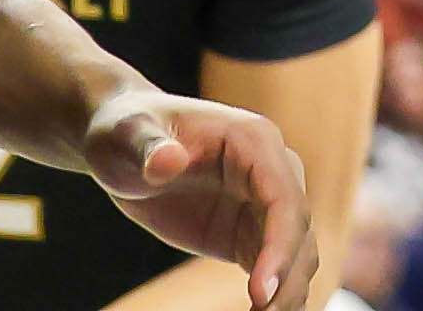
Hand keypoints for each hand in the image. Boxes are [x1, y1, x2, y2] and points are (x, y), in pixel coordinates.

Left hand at [92, 87, 316, 309]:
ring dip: (287, 292)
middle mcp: (271, 171)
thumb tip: (166, 162)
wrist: (124, 143)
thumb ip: (147, 147)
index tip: (260, 292)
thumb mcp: (125, 136)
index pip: (283, 197)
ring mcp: (263, 204)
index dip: (280, 245)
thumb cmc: (124, 129)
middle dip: (287, 278)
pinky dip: (272, 297)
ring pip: (296, 253)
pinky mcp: (247, 233)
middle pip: (298, 230)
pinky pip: (273, 267)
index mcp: (254, 141)